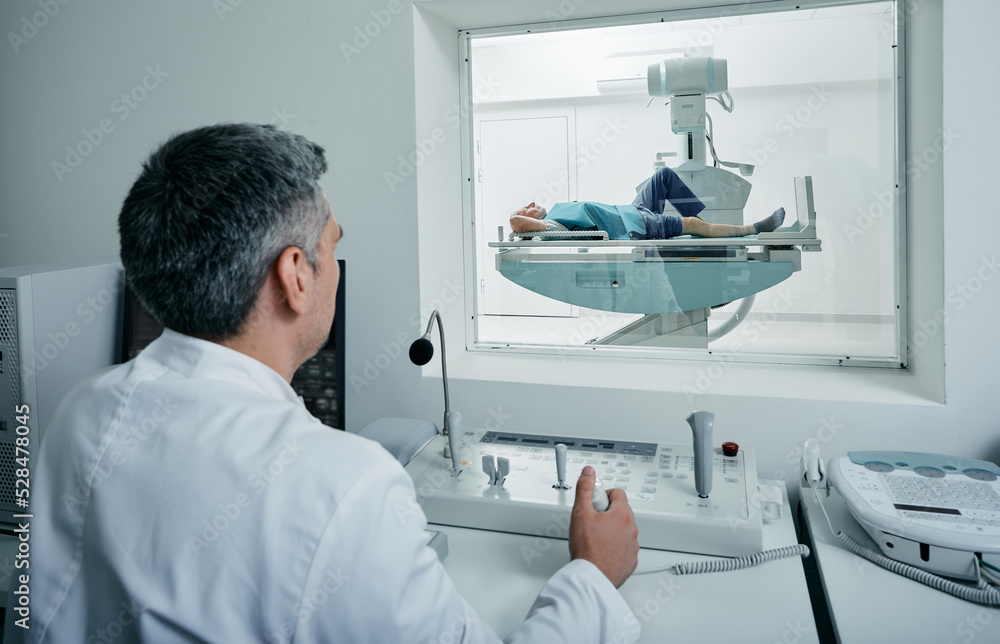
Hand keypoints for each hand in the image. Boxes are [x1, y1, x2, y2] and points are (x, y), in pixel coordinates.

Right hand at [568, 466, 638, 587]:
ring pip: (623, 530)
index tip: (595, 503)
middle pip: (621, 511)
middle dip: (607, 513)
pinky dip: (615, 547)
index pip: (618, 493)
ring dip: (612, 531)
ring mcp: (632, 546)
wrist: (592, 577)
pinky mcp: (630, 561)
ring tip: (595, 538)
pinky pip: (624, 548)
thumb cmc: (587, 549)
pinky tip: (601, 551)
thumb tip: (589, 472)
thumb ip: (585, 488)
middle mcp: (631, 530)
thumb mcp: (580, 512)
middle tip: (592, 521)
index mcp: (622, 515)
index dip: (604, 496)